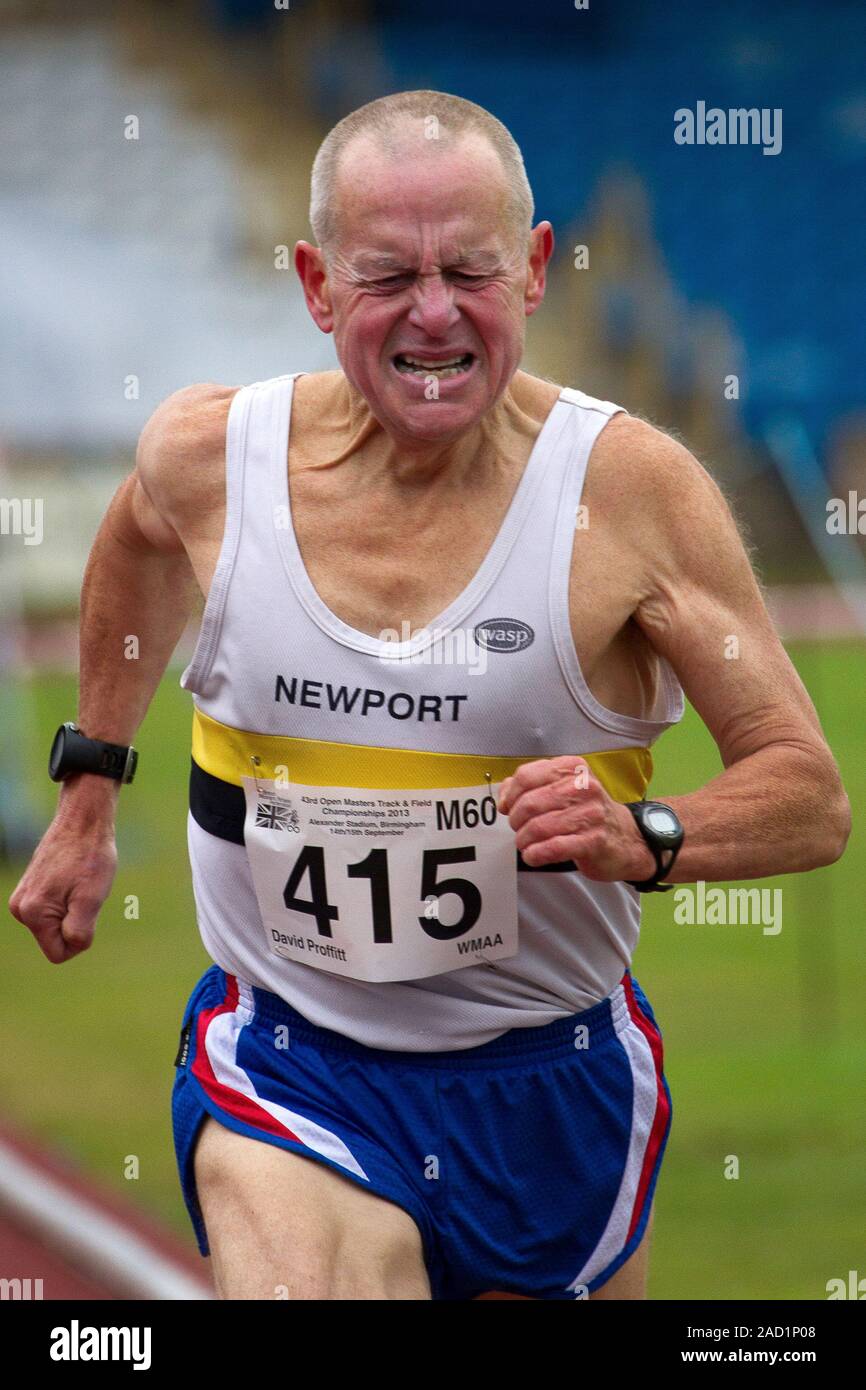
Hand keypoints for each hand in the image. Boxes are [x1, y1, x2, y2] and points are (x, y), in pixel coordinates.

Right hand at [8, 806, 116, 962]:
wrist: (83, 821)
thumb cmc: (91, 857)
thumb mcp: (92, 898)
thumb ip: (79, 930)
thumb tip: (70, 945)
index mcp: (33, 913)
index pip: (58, 953)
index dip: (80, 940)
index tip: (88, 911)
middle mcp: (20, 908)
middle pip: (54, 940)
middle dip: (75, 924)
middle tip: (84, 893)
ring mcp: (23, 897)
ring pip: (55, 925)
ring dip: (72, 911)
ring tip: (79, 884)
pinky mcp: (30, 888)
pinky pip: (53, 911)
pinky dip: (68, 901)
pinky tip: (72, 879)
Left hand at [497, 755, 655, 882]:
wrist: (626, 838)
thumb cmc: (586, 812)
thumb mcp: (562, 789)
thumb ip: (529, 787)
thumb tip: (503, 798)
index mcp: (573, 768)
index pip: (526, 776)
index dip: (510, 796)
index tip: (507, 808)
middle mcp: (584, 787)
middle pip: (529, 803)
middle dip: (516, 821)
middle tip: (518, 829)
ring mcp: (591, 813)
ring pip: (539, 827)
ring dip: (524, 840)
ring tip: (525, 844)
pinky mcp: (594, 840)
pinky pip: (554, 847)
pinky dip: (536, 854)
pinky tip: (533, 855)